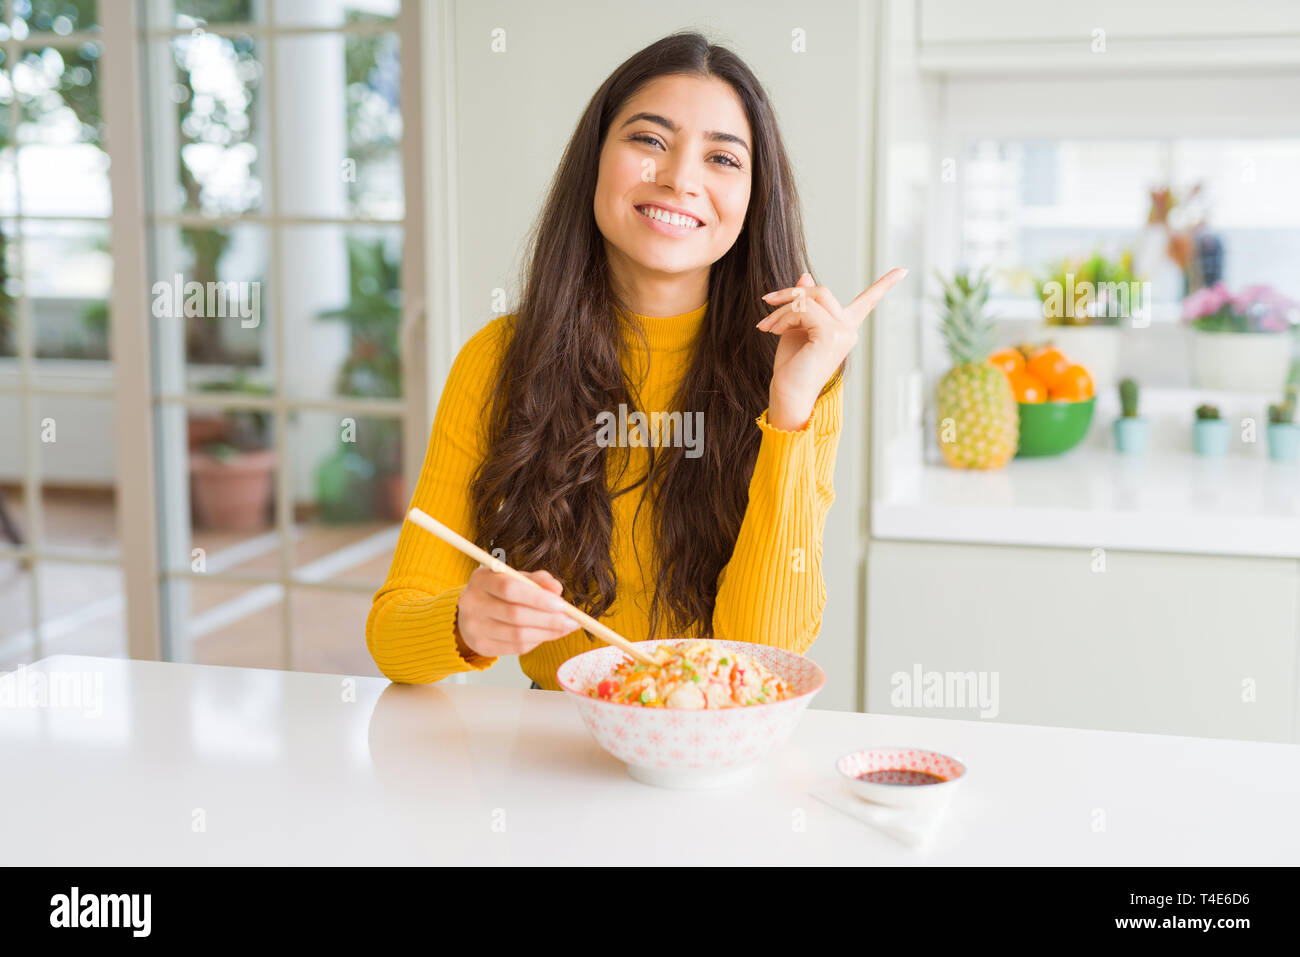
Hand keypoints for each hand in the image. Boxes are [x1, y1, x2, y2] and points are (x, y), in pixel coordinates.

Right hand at [456, 566, 578, 657]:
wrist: (472, 612)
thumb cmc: (499, 592)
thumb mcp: (517, 578)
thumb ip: (538, 580)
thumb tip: (557, 589)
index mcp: (481, 580)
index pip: (509, 589)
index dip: (537, 598)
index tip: (562, 605)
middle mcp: (472, 603)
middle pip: (515, 615)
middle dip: (549, 620)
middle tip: (572, 621)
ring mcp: (474, 627)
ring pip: (517, 635)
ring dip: (547, 633)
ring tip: (565, 628)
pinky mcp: (481, 646)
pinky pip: (515, 648)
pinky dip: (536, 642)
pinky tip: (546, 634)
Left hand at [757, 268, 907, 429]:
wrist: (788, 395)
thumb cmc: (791, 367)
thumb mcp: (795, 328)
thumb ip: (804, 303)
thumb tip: (805, 275)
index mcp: (845, 328)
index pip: (868, 302)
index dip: (885, 285)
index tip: (903, 270)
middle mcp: (849, 329)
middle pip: (822, 291)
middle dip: (792, 294)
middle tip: (767, 302)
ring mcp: (843, 332)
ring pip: (810, 299)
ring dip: (782, 308)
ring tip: (766, 325)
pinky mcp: (831, 334)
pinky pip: (803, 309)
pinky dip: (784, 316)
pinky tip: (773, 330)